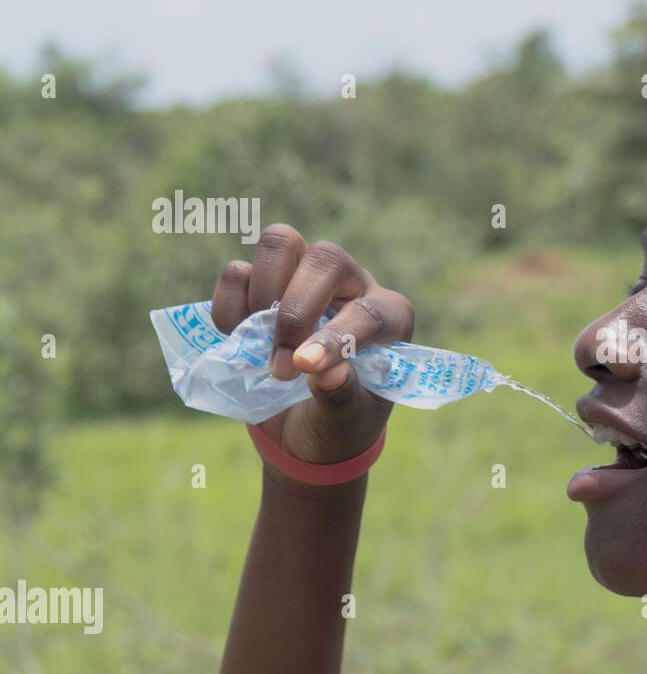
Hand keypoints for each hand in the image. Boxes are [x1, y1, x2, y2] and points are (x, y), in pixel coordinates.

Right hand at [211, 223, 414, 465]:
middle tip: (282, 368)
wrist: (305, 430)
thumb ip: (340, 397)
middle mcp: (353, 284)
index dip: (336, 337)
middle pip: (325, 258)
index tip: (305, 367)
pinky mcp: (262, 284)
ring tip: (260, 345)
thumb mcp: (347, 422)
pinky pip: (238, 271)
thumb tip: (325, 373)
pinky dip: (229, 305)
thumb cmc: (340, 423)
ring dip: (261, 295)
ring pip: (281, 243)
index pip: (369, 311)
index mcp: (391, 316)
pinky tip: (239, 339)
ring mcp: (306, 277)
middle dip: (294, 312)